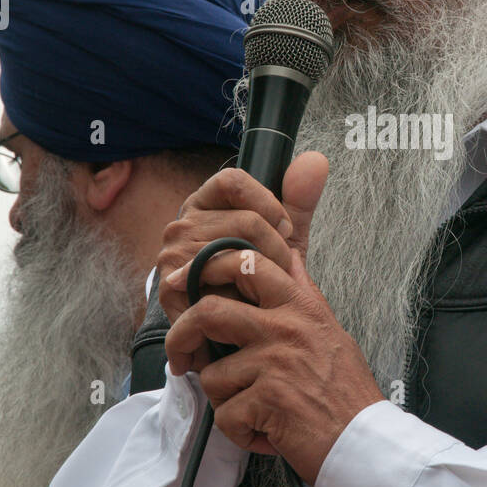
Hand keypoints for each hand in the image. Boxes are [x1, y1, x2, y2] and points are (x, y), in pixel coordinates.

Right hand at [158, 151, 328, 335]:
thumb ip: (298, 200)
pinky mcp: (169, 286)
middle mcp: (184, 223)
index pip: (233, 181)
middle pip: (244, 220)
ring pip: (233, 251)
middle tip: (281, 271)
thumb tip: (317, 159)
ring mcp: (172, 253)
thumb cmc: (250, 275)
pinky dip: (239, 297)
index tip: (285, 229)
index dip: (267, 202)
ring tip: (265, 291)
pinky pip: (213, 283)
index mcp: (206, 203)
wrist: (224, 327)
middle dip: (275, 249)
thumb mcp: (279, 237)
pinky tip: (246, 305)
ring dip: (261, 276)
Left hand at [164, 244, 382, 485]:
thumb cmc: (347, 394)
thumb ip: (304, 295)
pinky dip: (240, 433)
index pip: (248, 264)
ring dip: (225, 402)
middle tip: (181, 357)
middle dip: (182, 335)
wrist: (365, 442)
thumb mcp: (331, 332)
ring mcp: (275, 362)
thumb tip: (289, 258)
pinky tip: (267, 433)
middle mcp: (286, 328)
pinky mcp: (267, 399)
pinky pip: (225, 416)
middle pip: (208, 311)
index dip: (209, 267)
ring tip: (255, 413)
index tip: (185, 283)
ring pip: (212, 375)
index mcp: (301, 308)